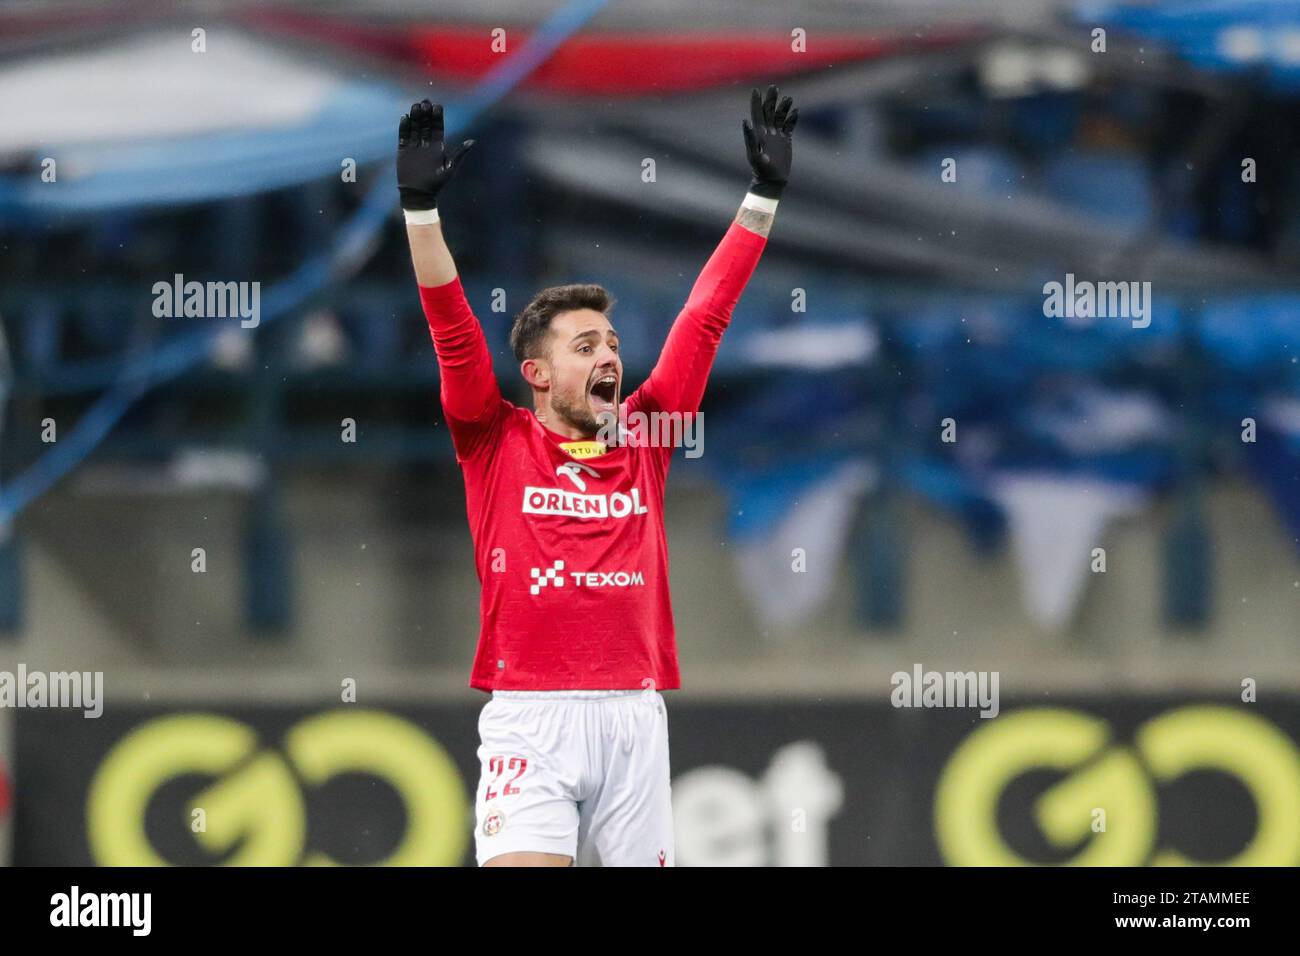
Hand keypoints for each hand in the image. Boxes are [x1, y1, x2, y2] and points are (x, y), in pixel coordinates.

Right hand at [397, 99, 475, 210]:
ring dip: (415, 117)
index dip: (437, 118)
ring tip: (416, 106)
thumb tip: (473, 141)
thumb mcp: (450, 168)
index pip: (437, 128)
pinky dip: (404, 127)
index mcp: (437, 147)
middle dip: (426, 114)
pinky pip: (403, 136)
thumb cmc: (436, 184)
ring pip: (415, 128)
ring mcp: (414, 147)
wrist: (419, 194)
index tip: (438, 106)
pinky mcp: (403, 151)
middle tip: (426, 101)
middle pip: (425, 125)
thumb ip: (460, 154)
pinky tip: (405, 117)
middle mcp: (425, 145)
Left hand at [742, 85, 797, 199]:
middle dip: (771, 100)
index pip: (757, 114)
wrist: (771, 181)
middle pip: (769, 112)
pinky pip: (789, 126)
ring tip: (788, 98)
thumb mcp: (754, 154)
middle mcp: (767, 132)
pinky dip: (792, 118)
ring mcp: (777, 136)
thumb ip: (750, 138)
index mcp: (758, 133)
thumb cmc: (760, 170)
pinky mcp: (785, 141)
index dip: (756, 102)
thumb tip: (745, 121)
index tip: (756, 90)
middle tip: (774, 88)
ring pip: (780, 116)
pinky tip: (795, 111)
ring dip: (783, 107)